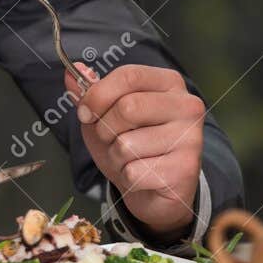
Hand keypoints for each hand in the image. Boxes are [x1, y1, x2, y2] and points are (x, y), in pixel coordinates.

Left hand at [65, 62, 204, 234]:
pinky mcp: (185, 168)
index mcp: (169, 83)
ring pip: (127, 144)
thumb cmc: (132, 145)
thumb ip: (89, 92)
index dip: (98, 95)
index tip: (84, 113)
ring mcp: (190, 137)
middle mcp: (187, 106)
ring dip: (116, 157)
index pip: (129, 76)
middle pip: (127, 108)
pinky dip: (127, 177)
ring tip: (129, 159)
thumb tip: (72, 71)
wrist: (154, 190)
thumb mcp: (105, 115)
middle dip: (105, 129)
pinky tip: (142, 175)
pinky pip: (135, 172)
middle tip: (111, 140)